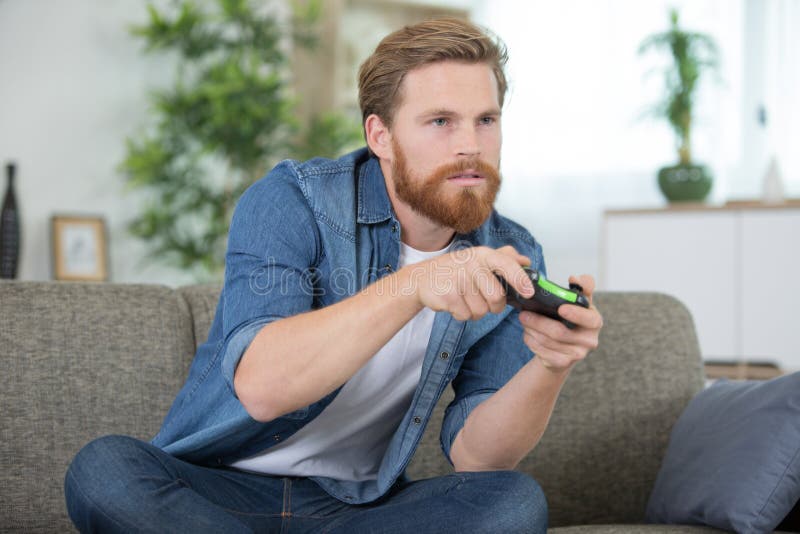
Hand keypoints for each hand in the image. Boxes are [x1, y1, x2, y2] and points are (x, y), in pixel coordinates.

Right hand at [412, 245, 533, 321]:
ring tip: (464, 299)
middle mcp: (471, 264)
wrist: (422, 278)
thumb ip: (504, 258)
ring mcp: (458, 280)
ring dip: (475, 311)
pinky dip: (462, 314)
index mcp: (483, 254)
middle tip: (484, 300)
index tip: (529, 293)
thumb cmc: (456, 270)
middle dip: (494, 306)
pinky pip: (466, 316)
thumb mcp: (478, 258)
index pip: (506, 265)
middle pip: (496, 297)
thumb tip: (526, 262)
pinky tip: (454, 303)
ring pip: (481, 311)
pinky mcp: (448, 296)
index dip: (520, 279)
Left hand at [519, 274, 602, 371]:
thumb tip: (575, 278)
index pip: (590, 319)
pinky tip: (527, 333)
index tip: (561, 309)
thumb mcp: (578, 302)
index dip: (576, 314)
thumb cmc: (570, 318)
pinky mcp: (563, 364)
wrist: (565, 347)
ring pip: (548, 342)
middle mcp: (589, 341)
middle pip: (560, 332)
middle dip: (538, 322)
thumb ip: (581, 287)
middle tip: (523, 313)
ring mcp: (577, 355)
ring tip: (523, 320)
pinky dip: (531, 341)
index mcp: (595, 322)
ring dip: (531, 330)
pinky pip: (542, 352)